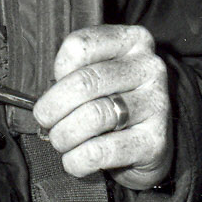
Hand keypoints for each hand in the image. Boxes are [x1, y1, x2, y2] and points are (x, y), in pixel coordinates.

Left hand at [32, 23, 171, 190]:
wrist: (148, 145)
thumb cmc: (113, 102)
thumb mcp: (98, 74)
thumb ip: (75, 72)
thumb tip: (46, 101)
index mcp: (133, 41)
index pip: (79, 45)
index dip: (58, 69)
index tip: (57, 84)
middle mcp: (149, 67)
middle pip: (84, 83)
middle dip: (53, 108)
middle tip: (45, 121)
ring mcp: (156, 104)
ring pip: (92, 117)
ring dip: (64, 135)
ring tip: (61, 141)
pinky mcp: (154, 142)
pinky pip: (101, 151)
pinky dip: (77, 160)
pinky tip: (74, 160)